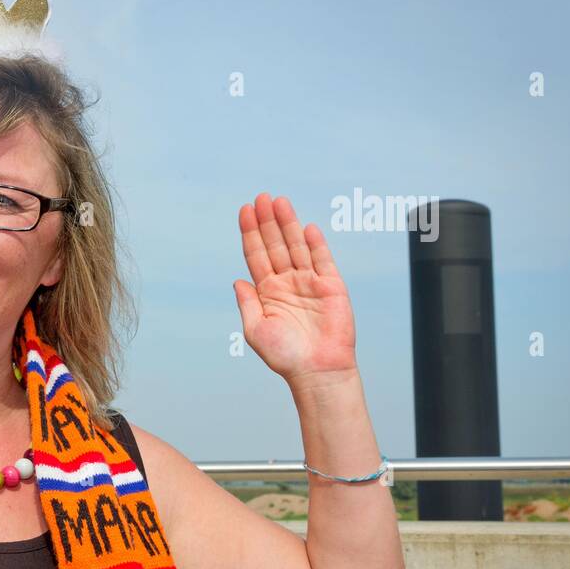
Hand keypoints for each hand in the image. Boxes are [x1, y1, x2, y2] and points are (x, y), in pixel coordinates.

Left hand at [234, 193, 356, 386]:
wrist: (316, 370)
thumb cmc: (285, 356)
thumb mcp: (256, 329)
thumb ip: (247, 302)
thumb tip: (237, 279)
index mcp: (267, 292)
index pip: (256, 255)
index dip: (250, 233)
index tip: (244, 211)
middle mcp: (287, 283)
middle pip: (275, 245)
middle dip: (267, 221)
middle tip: (261, 198)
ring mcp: (309, 283)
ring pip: (296, 247)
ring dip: (288, 224)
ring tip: (279, 202)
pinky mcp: (331, 287)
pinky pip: (322, 260)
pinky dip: (315, 244)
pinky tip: (306, 228)